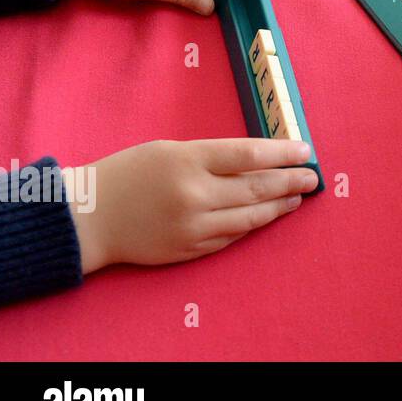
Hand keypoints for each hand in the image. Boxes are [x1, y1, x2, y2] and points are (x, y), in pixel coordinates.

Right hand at [64, 138, 315, 273]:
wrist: (89, 217)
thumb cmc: (128, 174)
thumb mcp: (169, 150)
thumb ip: (211, 157)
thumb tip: (258, 162)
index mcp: (188, 161)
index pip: (249, 154)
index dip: (283, 154)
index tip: (306, 151)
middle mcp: (194, 195)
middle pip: (257, 187)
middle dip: (291, 182)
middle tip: (312, 178)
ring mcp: (193, 226)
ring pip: (250, 217)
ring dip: (278, 207)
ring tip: (296, 198)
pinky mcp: (189, 250)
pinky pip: (231, 238)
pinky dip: (251, 226)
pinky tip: (265, 216)